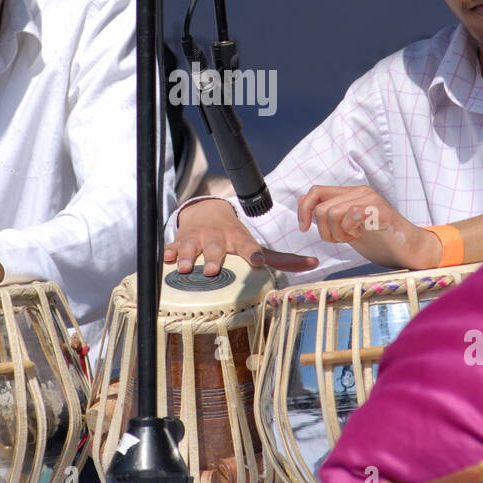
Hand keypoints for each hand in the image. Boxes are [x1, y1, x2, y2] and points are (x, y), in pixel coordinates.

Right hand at [164, 198, 318, 276]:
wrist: (206, 211)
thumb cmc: (234, 236)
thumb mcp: (256, 243)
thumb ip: (283, 258)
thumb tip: (315, 264)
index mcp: (239, 240)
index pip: (248, 246)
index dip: (252, 252)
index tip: (256, 259)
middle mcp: (219, 238)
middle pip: (217, 249)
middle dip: (215, 259)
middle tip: (213, 271)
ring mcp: (198, 239)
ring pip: (193, 248)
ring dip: (190, 257)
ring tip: (187, 268)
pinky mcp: (180, 240)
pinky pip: (173, 246)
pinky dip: (169, 252)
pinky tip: (167, 258)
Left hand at [297, 185, 440, 269]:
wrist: (410, 249)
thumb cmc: (380, 239)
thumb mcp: (347, 227)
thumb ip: (328, 213)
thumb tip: (302, 202)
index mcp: (350, 194)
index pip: (315, 191)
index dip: (304, 210)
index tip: (304, 228)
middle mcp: (359, 192)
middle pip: (320, 207)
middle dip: (323, 231)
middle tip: (341, 239)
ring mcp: (370, 199)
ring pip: (331, 213)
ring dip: (337, 233)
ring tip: (352, 238)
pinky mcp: (380, 210)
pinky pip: (350, 215)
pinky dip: (350, 231)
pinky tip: (361, 235)